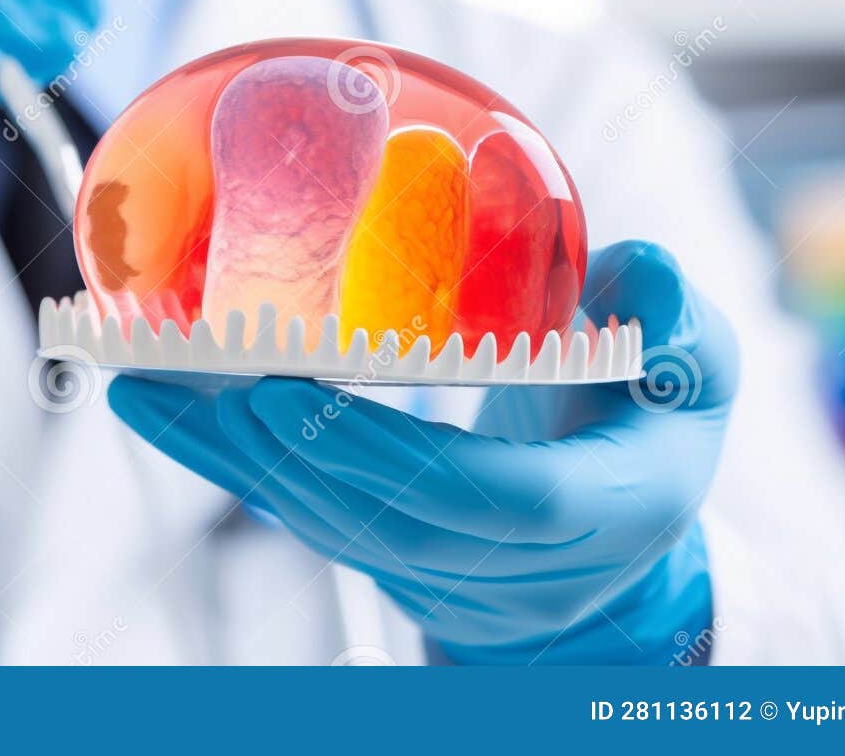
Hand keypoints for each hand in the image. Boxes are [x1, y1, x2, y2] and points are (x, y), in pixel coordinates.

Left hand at [108, 241, 737, 663]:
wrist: (622, 533)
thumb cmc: (652, 425)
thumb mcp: (691, 369)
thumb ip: (673, 324)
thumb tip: (643, 268)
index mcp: (608, 512)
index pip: (497, 504)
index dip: (395, 457)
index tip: (299, 392)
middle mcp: (522, 565)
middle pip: (390, 524)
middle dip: (295, 455)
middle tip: (217, 378)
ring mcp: (451, 577)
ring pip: (331, 528)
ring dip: (238, 457)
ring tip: (155, 378)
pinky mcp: (391, 565)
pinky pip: (303, 517)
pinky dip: (224, 461)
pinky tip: (153, 404)